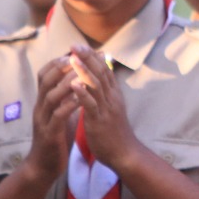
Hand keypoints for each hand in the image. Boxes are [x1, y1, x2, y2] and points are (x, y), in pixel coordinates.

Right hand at [24, 56, 78, 182]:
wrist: (44, 166)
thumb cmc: (56, 139)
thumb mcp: (62, 115)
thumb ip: (67, 99)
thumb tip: (80, 83)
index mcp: (43, 101)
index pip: (44, 75)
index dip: (57, 62)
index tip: (73, 52)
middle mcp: (40, 107)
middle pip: (45, 80)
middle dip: (60, 67)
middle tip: (76, 57)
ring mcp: (43, 120)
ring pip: (51, 95)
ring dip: (66, 83)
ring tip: (82, 73)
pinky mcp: (49, 133)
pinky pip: (58, 115)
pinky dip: (69, 105)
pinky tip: (82, 99)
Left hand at [66, 46, 142, 172]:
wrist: (125, 154)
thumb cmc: (115, 133)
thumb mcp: (111, 109)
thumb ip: (105, 95)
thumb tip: (98, 83)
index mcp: (113, 95)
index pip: (104, 70)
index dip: (93, 57)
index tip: (80, 46)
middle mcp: (112, 98)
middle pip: (101, 73)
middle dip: (87, 57)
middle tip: (75, 44)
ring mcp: (106, 108)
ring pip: (96, 85)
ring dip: (84, 70)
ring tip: (73, 57)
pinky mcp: (100, 120)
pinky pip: (91, 104)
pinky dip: (83, 92)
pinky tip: (74, 83)